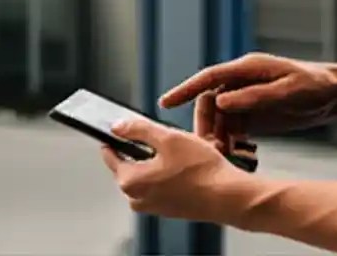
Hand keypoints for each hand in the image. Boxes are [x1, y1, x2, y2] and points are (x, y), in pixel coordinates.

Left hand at [100, 117, 245, 222]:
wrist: (227, 196)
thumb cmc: (201, 171)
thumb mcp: (168, 138)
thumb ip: (139, 129)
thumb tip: (119, 126)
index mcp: (130, 181)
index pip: (109, 155)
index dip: (116, 137)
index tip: (122, 128)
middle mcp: (137, 198)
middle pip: (128, 165)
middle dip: (141, 149)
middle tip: (163, 137)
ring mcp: (152, 206)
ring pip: (146, 175)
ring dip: (156, 162)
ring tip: (179, 152)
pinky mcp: (168, 209)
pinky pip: (159, 186)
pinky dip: (167, 174)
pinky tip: (186, 166)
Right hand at [161, 53, 336, 141]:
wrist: (335, 95)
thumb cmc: (314, 85)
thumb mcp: (287, 90)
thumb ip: (255, 96)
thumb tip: (221, 102)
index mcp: (246, 69)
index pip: (208, 78)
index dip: (185, 89)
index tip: (165, 102)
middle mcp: (241, 83)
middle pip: (210, 104)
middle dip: (206, 125)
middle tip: (210, 148)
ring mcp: (246, 100)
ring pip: (219, 121)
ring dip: (217, 138)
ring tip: (223, 156)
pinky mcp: (253, 116)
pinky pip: (232, 131)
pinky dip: (230, 144)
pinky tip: (237, 155)